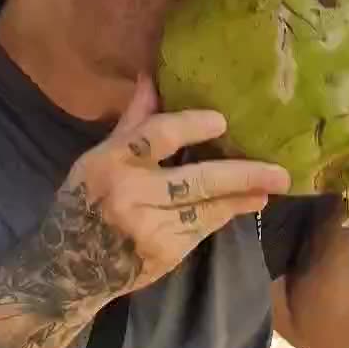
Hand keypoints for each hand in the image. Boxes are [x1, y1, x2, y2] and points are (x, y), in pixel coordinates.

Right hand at [53, 75, 290, 303]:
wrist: (69, 269)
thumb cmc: (85, 203)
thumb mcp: (98, 159)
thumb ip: (133, 124)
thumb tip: (152, 78)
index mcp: (110, 162)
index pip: (157, 136)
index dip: (191, 126)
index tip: (222, 121)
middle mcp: (130, 194)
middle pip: (196, 180)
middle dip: (241, 175)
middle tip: (279, 172)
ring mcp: (148, 228)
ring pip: (206, 208)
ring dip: (242, 197)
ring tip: (272, 186)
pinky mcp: (162, 253)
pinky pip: (202, 229)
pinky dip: (224, 214)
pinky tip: (246, 204)